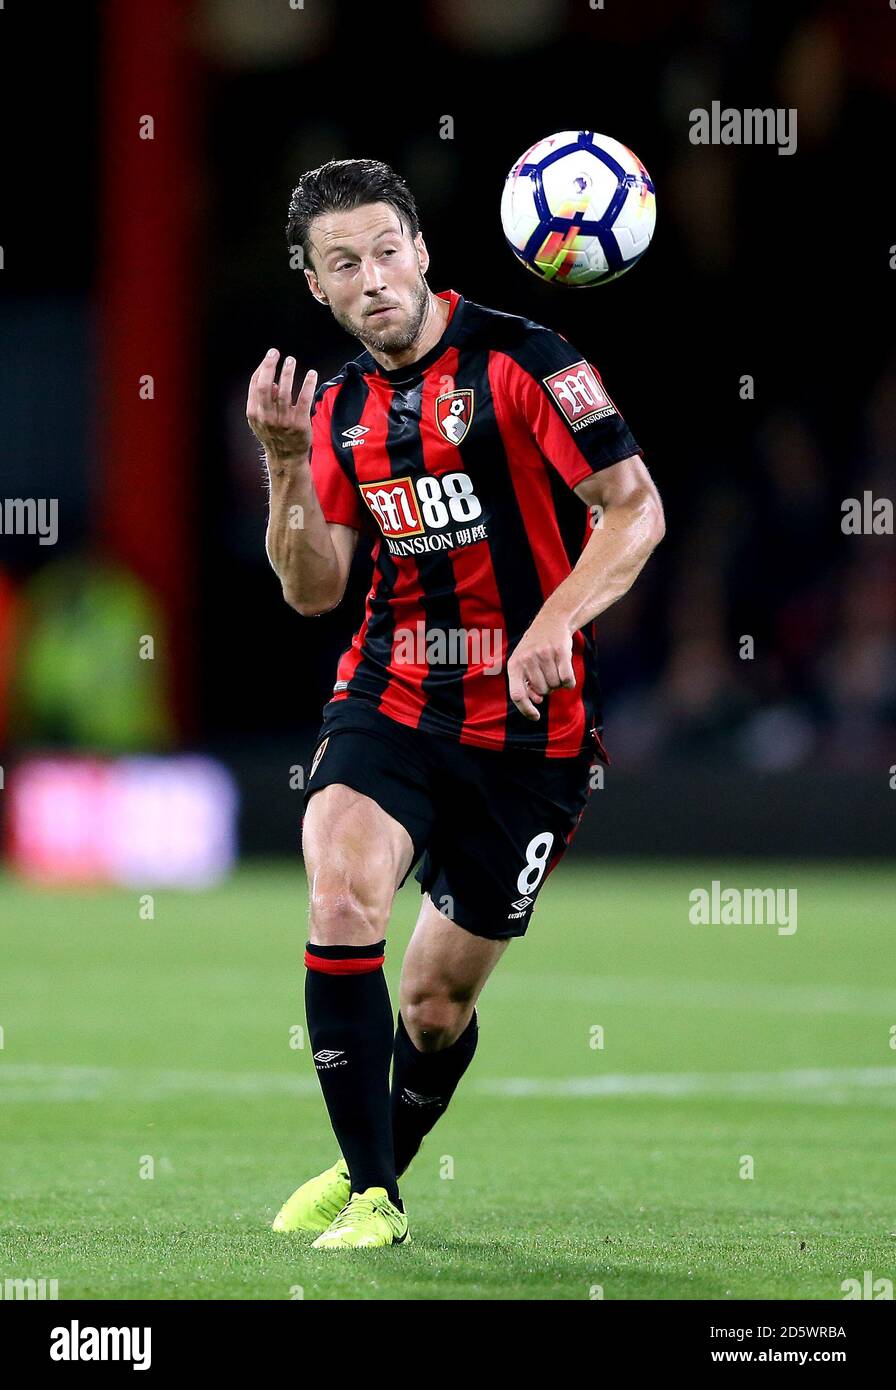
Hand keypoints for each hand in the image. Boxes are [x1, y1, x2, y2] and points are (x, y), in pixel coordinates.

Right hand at [247, 348, 316, 462]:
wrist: (286, 458)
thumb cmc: (273, 435)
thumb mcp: (259, 420)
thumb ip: (261, 401)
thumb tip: (272, 382)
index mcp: (254, 412)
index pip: (255, 384)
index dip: (262, 368)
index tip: (270, 357)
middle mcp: (267, 416)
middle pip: (266, 386)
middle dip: (270, 366)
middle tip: (276, 352)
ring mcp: (283, 420)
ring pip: (285, 391)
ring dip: (288, 372)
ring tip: (290, 360)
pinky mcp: (300, 423)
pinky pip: (304, 399)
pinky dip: (308, 384)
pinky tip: (312, 374)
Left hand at [507, 612, 576, 720]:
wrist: (550, 622)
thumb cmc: (534, 648)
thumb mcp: (522, 664)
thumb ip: (525, 684)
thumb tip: (537, 700)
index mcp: (514, 665)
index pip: (517, 695)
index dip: (526, 709)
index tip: (536, 717)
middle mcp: (527, 659)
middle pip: (542, 692)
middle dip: (548, 689)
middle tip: (548, 676)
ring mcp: (544, 654)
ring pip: (555, 686)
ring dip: (559, 684)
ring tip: (555, 671)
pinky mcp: (560, 651)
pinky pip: (567, 679)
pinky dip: (569, 683)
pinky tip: (568, 678)